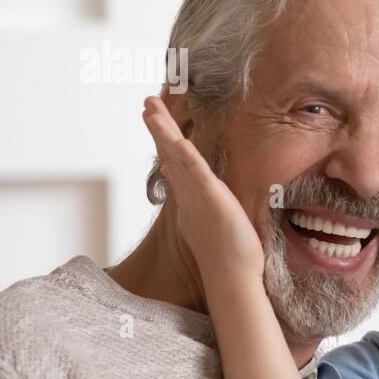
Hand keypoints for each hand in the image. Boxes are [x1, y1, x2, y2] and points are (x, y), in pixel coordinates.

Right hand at [142, 95, 264, 286]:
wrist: (231, 277)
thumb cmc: (226, 251)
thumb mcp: (210, 214)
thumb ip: (196, 194)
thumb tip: (181, 176)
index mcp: (191, 194)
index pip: (174, 159)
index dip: (164, 136)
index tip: (154, 114)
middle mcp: (190, 193)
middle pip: (169, 153)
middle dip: (158, 127)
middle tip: (146, 101)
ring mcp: (199, 197)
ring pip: (178, 160)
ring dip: (165, 134)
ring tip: (152, 110)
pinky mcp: (213, 203)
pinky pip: (199, 178)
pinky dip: (188, 160)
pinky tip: (180, 143)